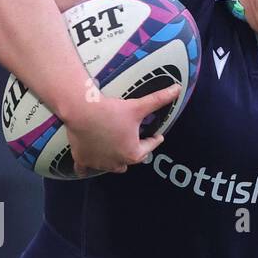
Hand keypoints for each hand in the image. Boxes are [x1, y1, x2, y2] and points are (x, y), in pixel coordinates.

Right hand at [62, 84, 179, 177]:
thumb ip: (158, 99)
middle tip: (135, 142)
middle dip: (134, 152)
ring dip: (115, 160)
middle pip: (131, 159)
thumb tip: (177, 88)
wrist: (81, 110)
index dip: (154, 140)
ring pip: (112, 166)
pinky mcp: (83, 160)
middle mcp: (118, 163)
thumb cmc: (111, 110)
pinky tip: (89, 166)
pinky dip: (87, 168)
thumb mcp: (137, 106)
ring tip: (117, 150)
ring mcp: (99, 163)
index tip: (157, 137)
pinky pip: (85, 169)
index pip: (149, 147)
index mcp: (133, 153)